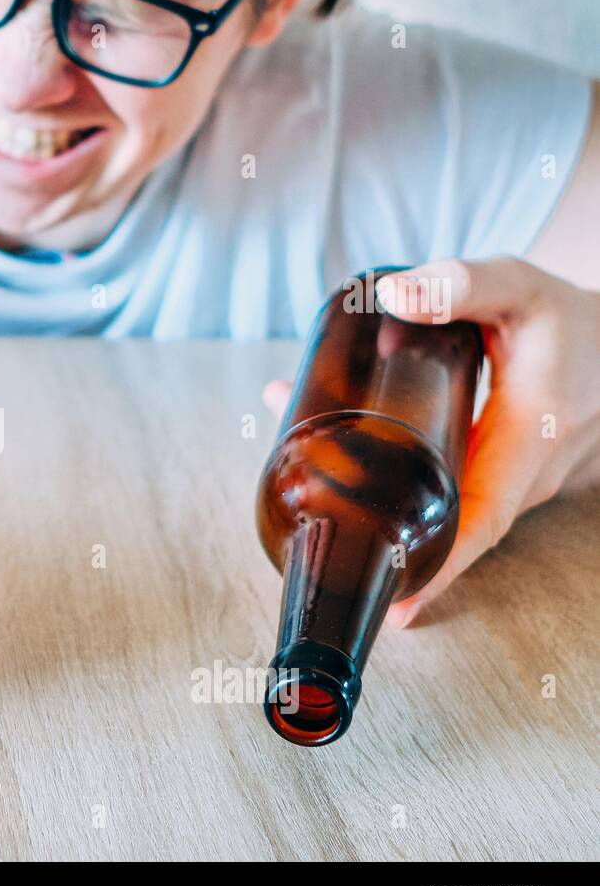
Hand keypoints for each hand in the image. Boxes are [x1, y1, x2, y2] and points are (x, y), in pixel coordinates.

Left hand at [263, 258, 599, 627]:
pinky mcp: (507, 474)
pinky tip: (357, 480)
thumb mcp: (517, 286)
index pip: (481, 520)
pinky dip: (408, 497)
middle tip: (334, 561)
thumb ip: (461, 284)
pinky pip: (458, 498)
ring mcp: (521, 479)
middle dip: (395, 549)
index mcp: (532, 436)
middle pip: (455, 528)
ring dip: (393, 519)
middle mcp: (529, 472)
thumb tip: (396, 296)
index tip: (399, 601)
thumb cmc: (561, 312)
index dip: (440, 565)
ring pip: (451, 513)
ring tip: (325, 511)